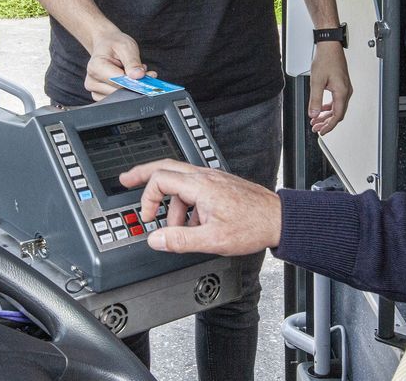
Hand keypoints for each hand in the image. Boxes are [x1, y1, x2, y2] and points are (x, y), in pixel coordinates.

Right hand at [85, 29, 152, 99]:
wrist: (105, 44)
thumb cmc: (114, 44)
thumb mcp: (126, 46)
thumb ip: (132, 62)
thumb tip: (138, 76)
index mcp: (95, 67)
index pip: (118, 82)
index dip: (134, 80)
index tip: (144, 73)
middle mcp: (92, 81)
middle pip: (119, 92)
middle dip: (134, 83)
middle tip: (142, 71)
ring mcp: (95, 90)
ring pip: (119, 97)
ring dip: (131, 87)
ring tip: (132, 72)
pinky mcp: (100, 95)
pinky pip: (117, 99)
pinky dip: (126, 90)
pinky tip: (127, 79)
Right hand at [119, 159, 281, 255]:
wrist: (279, 219)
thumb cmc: (253, 226)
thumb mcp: (212, 240)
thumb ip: (180, 240)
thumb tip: (155, 240)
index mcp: (200, 185)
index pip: (161, 179)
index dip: (148, 197)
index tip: (149, 218)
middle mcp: (205, 177)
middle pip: (166, 167)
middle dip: (143, 175)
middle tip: (126, 179)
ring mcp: (214, 179)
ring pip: (181, 182)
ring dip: (172, 203)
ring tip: (177, 229)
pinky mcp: (221, 186)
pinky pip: (195, 188)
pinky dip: (187, 204)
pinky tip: (195, 225)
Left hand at [308, 42, 350, 133]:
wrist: (329, 46)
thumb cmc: (326, 59)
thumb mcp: (317, 81)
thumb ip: (315, 100)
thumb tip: (314, 114)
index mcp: (342, 91)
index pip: (337, 115)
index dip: (329, 126)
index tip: (321, 131)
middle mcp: (346, 91)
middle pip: (338, 113)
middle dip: (327, 122)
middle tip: (317, 128)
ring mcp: (344, 87)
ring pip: (337, 107)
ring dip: (327, 115)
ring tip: (317, 121)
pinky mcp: (341, 84)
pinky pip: (336, 100)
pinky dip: (329, 107)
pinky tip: (321, 109)